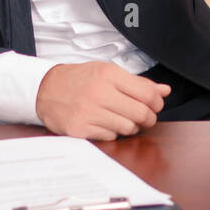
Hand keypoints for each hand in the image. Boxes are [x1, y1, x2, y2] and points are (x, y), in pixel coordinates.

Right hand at [35, 61, 171, 139]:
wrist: (44, 89)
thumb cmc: (80, 79)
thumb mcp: (107, 72)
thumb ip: (137, 82)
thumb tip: (165, 91)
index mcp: (108, 74)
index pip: (147, 93)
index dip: (157, 102)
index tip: (155, 105)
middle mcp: (99, 92)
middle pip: (141, 113)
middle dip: (148, 118)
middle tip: (145, 118)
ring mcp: (88, 112)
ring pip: (128, 128)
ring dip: (130, 127)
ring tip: (122, 119)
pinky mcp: (79, 129)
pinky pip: (110, 136)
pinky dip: (112, 132)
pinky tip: (104, 123)